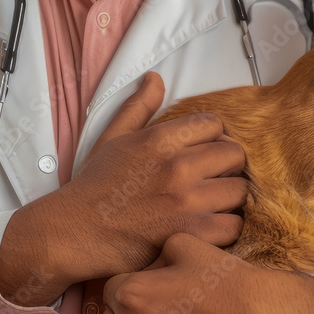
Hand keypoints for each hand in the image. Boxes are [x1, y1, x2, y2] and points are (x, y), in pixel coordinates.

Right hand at [59, 72, 247, 272]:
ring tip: (212, 202)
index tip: (204, 151)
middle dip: (227, 164)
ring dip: (229, 197)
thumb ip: (140, 106)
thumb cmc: (96, 185)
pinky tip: (210, 226)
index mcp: (161, 139)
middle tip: (212, 177)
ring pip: (239, 191)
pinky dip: (226, 227)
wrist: (74, 232)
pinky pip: (234, 226)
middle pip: (235, 155)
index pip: (215, 124)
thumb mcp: (115, 137)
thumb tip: (156, 78)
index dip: (213, 137)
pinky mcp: (192, 235)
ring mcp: (188, 202)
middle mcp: (178, 167)